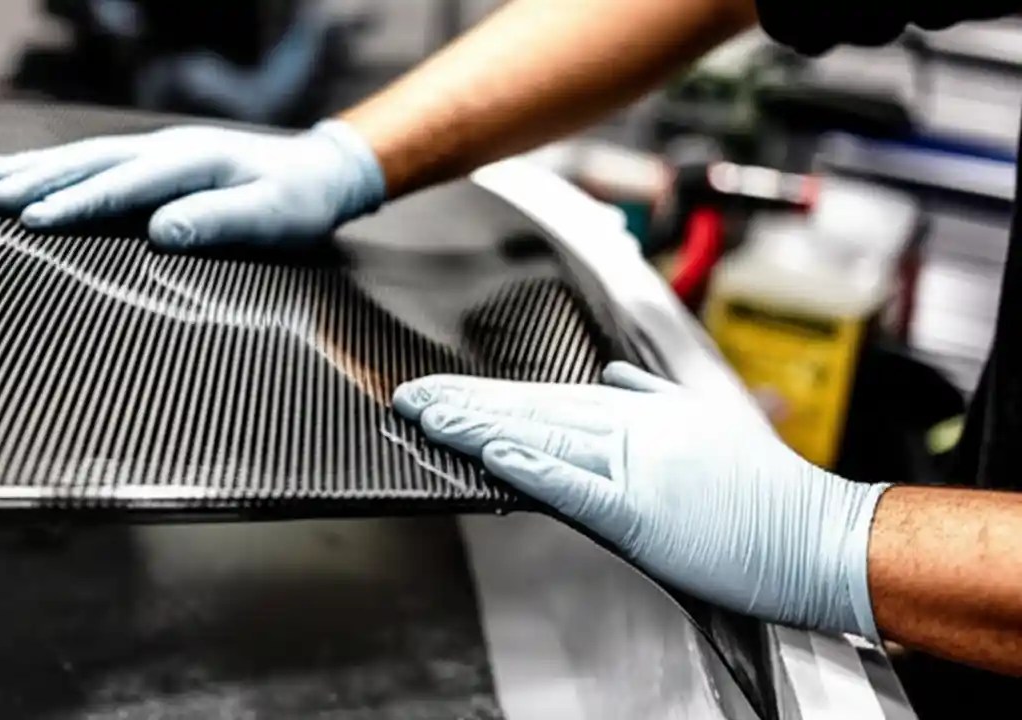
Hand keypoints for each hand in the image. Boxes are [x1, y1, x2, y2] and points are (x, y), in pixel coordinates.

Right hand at [0, 121, 385, 248]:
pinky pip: (103, 159)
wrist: (322, 172)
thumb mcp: (275, 217)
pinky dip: (64, 165)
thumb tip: (160, 233)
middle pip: (95, 162)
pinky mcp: (163, 160)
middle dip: (42, 181)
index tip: (36, 221)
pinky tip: (35, 171)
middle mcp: (172, 147)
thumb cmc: (301, 203)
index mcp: (195, 160)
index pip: (126, 184)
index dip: (80, 204)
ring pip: (91, 155)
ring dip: (42, 168)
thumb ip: (221, 222)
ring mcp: (165, 148)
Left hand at [393, 362, 889, 638]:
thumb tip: (616, 376)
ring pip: (543, 437)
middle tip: (407, 396)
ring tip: (428, 416)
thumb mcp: (707, 422)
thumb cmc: (764, 489)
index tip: (439, 391)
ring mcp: (638, 467)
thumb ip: (654, 397)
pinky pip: (576, 487)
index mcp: (642, 413)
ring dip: (480, 426)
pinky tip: (492, 452)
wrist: (817, 534)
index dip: (485, 393)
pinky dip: (532, 467)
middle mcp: (633, 430)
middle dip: (464, 403)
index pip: (545, 395)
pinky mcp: (644, 512)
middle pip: (532, 408)